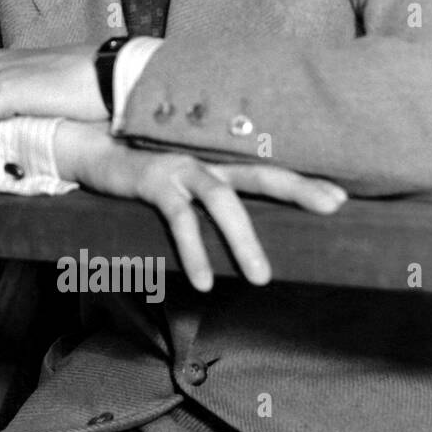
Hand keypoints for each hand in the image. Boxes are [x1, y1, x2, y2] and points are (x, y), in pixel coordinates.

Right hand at [53, 121, 346, 291]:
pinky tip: (203, 281)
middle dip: (298, 189)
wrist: (90, 150)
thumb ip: (209, 194)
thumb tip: (241, 230)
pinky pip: (179, 219)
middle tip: (333, 207)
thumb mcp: (181, 181)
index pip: (267, 167)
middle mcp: (205, 158)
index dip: (304, 180)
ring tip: (261, 279)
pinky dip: (194, 251)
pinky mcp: (153, 181)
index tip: (341, 199)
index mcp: (217, 159)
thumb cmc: (142, 172)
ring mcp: (179, 166)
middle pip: (260, 171)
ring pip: (223, 199)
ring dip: (244, 240)